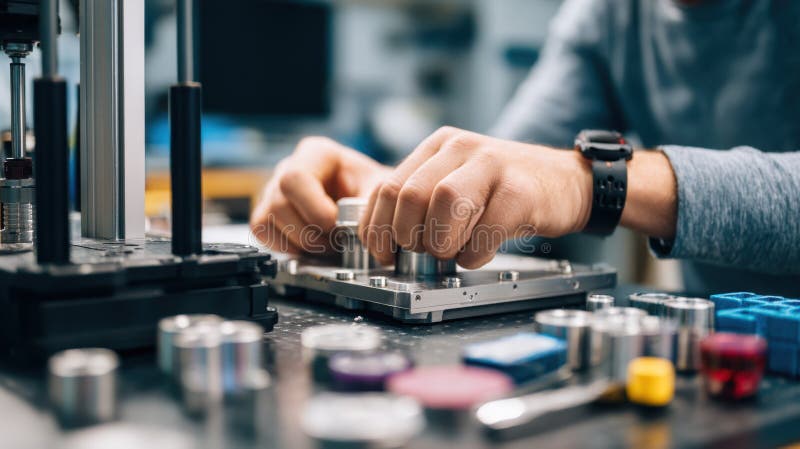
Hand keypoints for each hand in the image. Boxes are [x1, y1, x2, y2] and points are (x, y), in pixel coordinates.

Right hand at [250, 137, 390, 253]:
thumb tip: (359, 226)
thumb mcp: (379, 188)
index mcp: (316, 153)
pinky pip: (262, 232)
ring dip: (301, 242)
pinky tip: (311, 247)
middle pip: (279, 203)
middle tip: (336, 242)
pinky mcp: (267, 212)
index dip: (316, 210)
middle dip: (310, 232)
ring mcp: (274, 190)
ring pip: (267, 219)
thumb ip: (370, 203)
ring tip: (328, 246)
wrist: (368, 198)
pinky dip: (287, 247)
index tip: (338, 225)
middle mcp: (289, 168)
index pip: (295, 179)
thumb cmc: (371, 188)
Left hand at [359, 127, 592, 267]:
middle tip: (427, 252)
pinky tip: (480, 253)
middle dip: (410, 237)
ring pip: (444, 204)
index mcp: (438, 146)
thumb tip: (383, 241)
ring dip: (442, 243)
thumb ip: (421, 203)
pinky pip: (485, 229)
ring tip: (455, 251)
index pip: (387, 187)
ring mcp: (493, 164)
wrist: (567, 182)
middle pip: (410, 195)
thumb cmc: (505, 191)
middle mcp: (461, 147)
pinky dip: (474, 254)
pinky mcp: (521, 191)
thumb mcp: (456, 183)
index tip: (384, 254)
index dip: (378, 228)